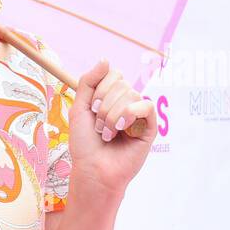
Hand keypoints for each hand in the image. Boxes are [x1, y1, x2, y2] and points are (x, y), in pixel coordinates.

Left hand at [68, 58, 156, 200]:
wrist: (93, 169)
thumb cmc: (85, 144)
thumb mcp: (79, 108)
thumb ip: (89, 82)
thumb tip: (105, 59)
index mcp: (110, 97)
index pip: (113, 74)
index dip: (100, 89)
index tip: (92, 109)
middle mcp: (126, 103)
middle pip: (121, 83)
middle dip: (104, 106)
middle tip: (99, 127)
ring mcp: (139, 114)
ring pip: (131, 94)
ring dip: (112, 115)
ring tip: (108, 134)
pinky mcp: (149, 126)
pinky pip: (146, 106)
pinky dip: (130, 114)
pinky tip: (122, 129)